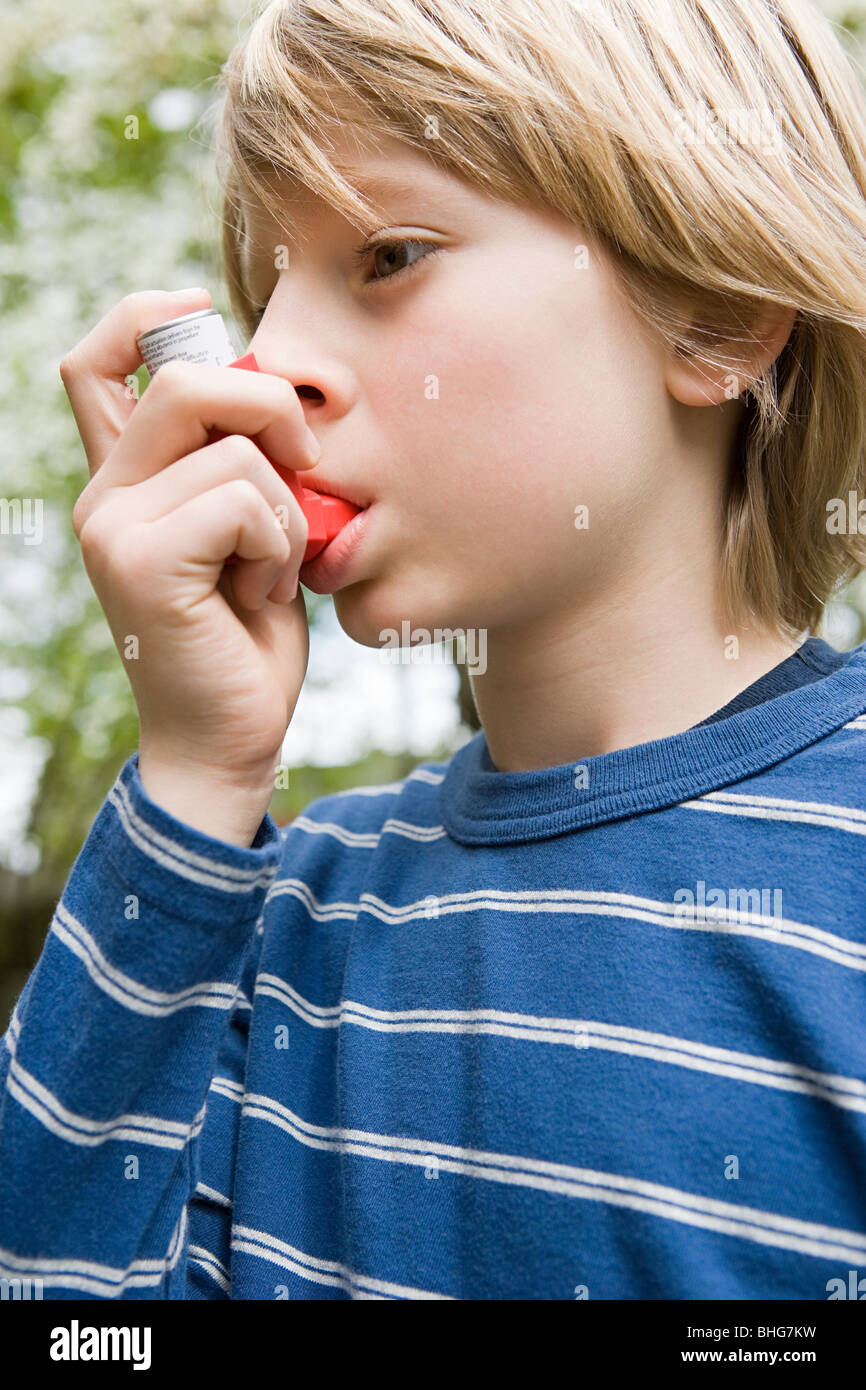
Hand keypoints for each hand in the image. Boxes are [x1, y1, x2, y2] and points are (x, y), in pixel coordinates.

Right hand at [60, 289, 319, 840]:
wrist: (233, 736)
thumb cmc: (251, 635)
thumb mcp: (252, 533)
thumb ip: (241, 464)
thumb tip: (281, 388)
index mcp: (124, 481)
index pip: (94, 361)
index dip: (145, 314)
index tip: (202, 309)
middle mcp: (104, 496)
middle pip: (186, 379)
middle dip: (271, 411)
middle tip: (303, 473)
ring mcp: (113, 526)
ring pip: (234, 450)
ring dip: (285, 512)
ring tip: (270, 571)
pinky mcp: (140, 560)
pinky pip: (244, 501)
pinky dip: (279, 545)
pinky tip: (262, 595)